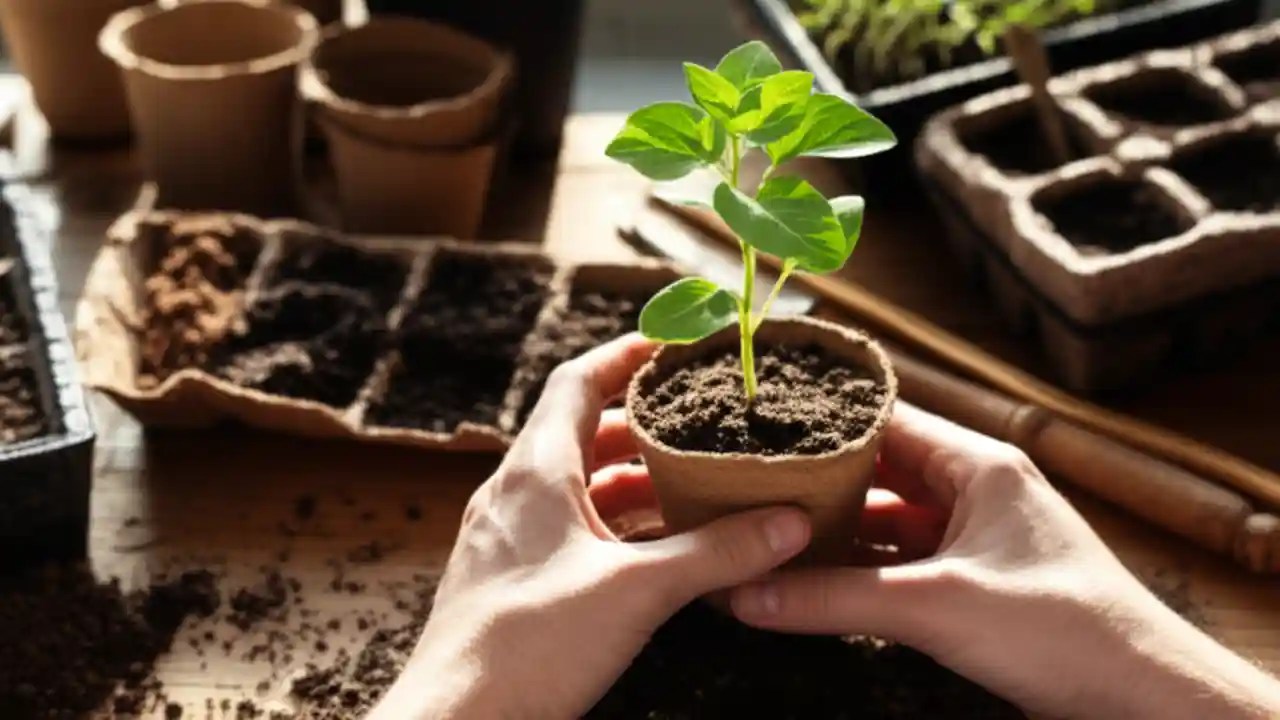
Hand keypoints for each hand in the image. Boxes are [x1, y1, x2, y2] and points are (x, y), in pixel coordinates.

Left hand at [369, 334, 812, 719]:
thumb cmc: (529, 647)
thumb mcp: (636, 590)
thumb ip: (715, 553)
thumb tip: (788, 523)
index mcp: (536, 471)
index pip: (578, 381)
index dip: (624, 354)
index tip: (670, 344)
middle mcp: (516, 494)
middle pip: (584, 434)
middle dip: (647, 428)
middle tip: (703, 426)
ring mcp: (510, 538)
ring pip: (580, 489)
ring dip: (635, 484)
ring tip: (696, 488)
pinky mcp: (514, 581)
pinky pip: (570, 532)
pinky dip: (616, 529)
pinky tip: (658, 552)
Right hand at [730, 403, 1279, 719]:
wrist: (1144, 701)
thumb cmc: (1066, 633)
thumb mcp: (936, 608)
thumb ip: (835, 600)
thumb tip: (745, 596)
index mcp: (981, 465)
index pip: (885, 421)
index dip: (821, 426)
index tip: (758, 433)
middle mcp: (980, 491)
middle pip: (881, 473)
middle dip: (818, 488)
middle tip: (747, 492)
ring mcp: (979, 539)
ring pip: (890, 522)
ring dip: (838, 536)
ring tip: (767, 538)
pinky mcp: (978, 584)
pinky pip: (906, 564)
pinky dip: (863, 573)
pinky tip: (815, 583)